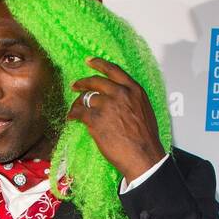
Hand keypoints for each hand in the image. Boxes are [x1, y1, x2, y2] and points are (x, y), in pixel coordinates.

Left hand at [67, 57, 165, 183]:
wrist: (143, 156)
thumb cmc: (146, 139)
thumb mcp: (145, 111)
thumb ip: (132, 100)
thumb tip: (121, 100)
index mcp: (134, 90)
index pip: (113, 70)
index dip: (99, 64)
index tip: (89, 61)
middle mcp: (120, 94)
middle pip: (96, 82)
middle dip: (83, 82)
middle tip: (76, 85)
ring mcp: (107, 106)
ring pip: (86, 98)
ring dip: (78, 104)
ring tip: (75, 109)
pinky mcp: (96, 120)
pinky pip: (79, 113)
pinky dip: (73, 115)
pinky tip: (71, 118)